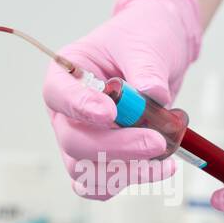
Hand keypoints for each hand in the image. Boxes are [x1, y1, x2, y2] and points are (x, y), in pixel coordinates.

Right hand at [41, 0, 201, 197]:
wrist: (159, 53)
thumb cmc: (142, 38)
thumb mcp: (146, 43)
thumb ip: (146, 68)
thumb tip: (153, 94)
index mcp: (66, 74)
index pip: (59, 95)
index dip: (81, 108)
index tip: (111, 113)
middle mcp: (66, 111)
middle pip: (73, 142)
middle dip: (116, 147)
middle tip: (156, 142)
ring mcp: (82, 138)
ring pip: (86, 171)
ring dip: (126, 172)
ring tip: (165, 159)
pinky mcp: (103, 158)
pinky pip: (104, 184)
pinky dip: (132, 181)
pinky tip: (161, 167)